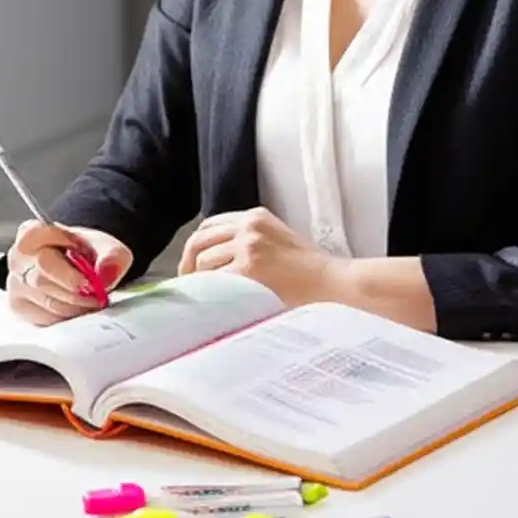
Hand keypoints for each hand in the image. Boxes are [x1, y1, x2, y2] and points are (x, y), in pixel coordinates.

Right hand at [6, 222, 132, 325]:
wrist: (79, 265)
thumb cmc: (86, 253)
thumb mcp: (107, 247)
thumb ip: (111, 256)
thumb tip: (105, 274)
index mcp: (33, 234)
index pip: (43, 256)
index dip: (68, 274)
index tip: (89, 281)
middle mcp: (18, 258)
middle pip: (43, 281)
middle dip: (75, 293)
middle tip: (97, 296)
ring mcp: (15, 283)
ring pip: (46, 302)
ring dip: (75, 307)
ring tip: (91, 301)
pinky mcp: (19, 306)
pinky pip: (45, 318)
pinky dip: (67, 317)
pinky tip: (76, 307)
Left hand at [177, 207, 343, 306]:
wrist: (330, 280)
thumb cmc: (307, 268)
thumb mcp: (277, 239)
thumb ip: (249, 240)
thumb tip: (213, 259)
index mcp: (255, 216)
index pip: (209, 225)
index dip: (196, 246)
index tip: (192, 264)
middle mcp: (249, 226)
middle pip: (199, 240)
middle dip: (187, 263)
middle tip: (186, 283)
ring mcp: (248, 245)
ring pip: (203, 261)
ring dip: (198, 280)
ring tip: (202, 296)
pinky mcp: (249, 267)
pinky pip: (215, 279)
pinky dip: (208, 291)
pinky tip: (211, 301)